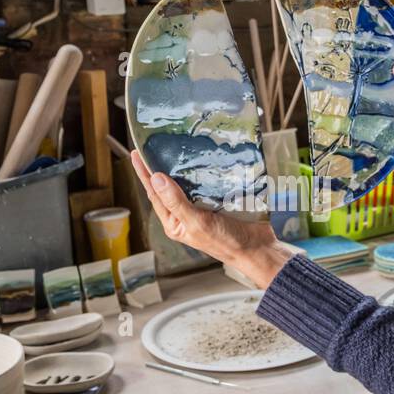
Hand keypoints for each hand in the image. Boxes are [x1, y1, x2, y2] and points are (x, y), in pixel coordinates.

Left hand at [131, 151, 293, 288]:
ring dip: (181, 166)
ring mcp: (202, 205)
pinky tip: (201, 157)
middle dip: (159, 167)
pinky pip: (206, 181)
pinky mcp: (218, 198)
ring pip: (187, 182)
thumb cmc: (226, 242)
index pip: (154, 194)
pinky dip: (202, 169)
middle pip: (168, 186)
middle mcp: (185, 213)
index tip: (136, 153)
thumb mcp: (196, 222)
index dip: (144, 173)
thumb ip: (175, 201)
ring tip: (172, 147)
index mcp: (174, 222)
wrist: (257, 248)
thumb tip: (156, 178)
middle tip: (152, 144)